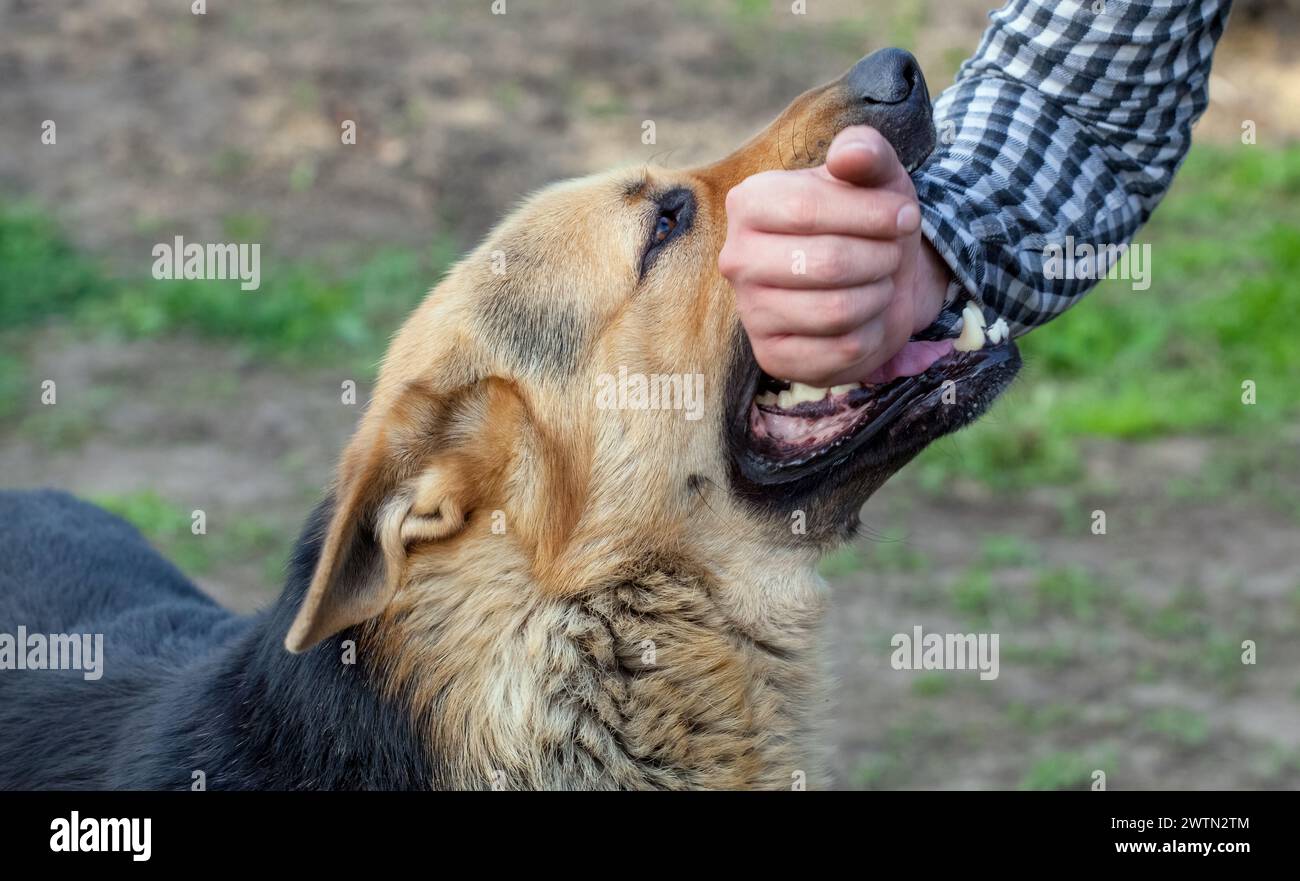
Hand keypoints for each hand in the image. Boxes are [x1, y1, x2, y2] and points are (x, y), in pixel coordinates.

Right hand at [718, 125, 950, 386]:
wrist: (876, 277)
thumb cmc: (868, 220)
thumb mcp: (876, 176)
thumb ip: (866, 152)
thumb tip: (848, 155)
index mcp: (749, 203)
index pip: (807, 209)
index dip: (871, 215)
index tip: (905, 216)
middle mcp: (737, 259)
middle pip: (826, 263)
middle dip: (880, 258)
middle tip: (890, 254)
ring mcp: (751, 313)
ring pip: (836, 311)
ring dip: (878, 295)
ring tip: (877, 282)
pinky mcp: (773, 358)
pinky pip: (842, 351)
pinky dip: (872, 334)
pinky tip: (865, 319)